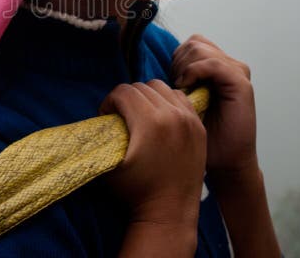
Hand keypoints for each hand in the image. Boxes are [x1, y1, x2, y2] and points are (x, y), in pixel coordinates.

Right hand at [99, 81, 206, 226]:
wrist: (170, 213)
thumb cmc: (136, 191)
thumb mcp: (111, 162)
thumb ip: (103, 134)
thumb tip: (100, 117)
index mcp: (149, 122)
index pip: (123, 92)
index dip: (109, 103)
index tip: (107, 118)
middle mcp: (172, 115)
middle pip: (141, 87)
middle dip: (127, 98)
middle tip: (122, 117)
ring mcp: (189, 120)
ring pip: (162, 88)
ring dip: (148, 97)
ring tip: (142, 115)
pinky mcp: (199, 127)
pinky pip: (181, 98)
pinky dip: (168, 102)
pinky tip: (161, 119)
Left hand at [170, 34, 257, 173]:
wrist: (224, 159)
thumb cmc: (202, 135)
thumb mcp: (182, 102)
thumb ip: (177, 81)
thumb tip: (149, 70)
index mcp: (217, 68)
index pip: (190, 45)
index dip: (175, 60)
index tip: (171, 83)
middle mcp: (229, 66)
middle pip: (193, 43)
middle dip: (177, 62)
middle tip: (176, 88)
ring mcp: (237, 73)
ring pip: (199, 49)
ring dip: (183, 67)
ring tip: (181, 90)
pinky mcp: (241, 84)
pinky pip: (212, 64)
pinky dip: (194, 71)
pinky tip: (185, 87)